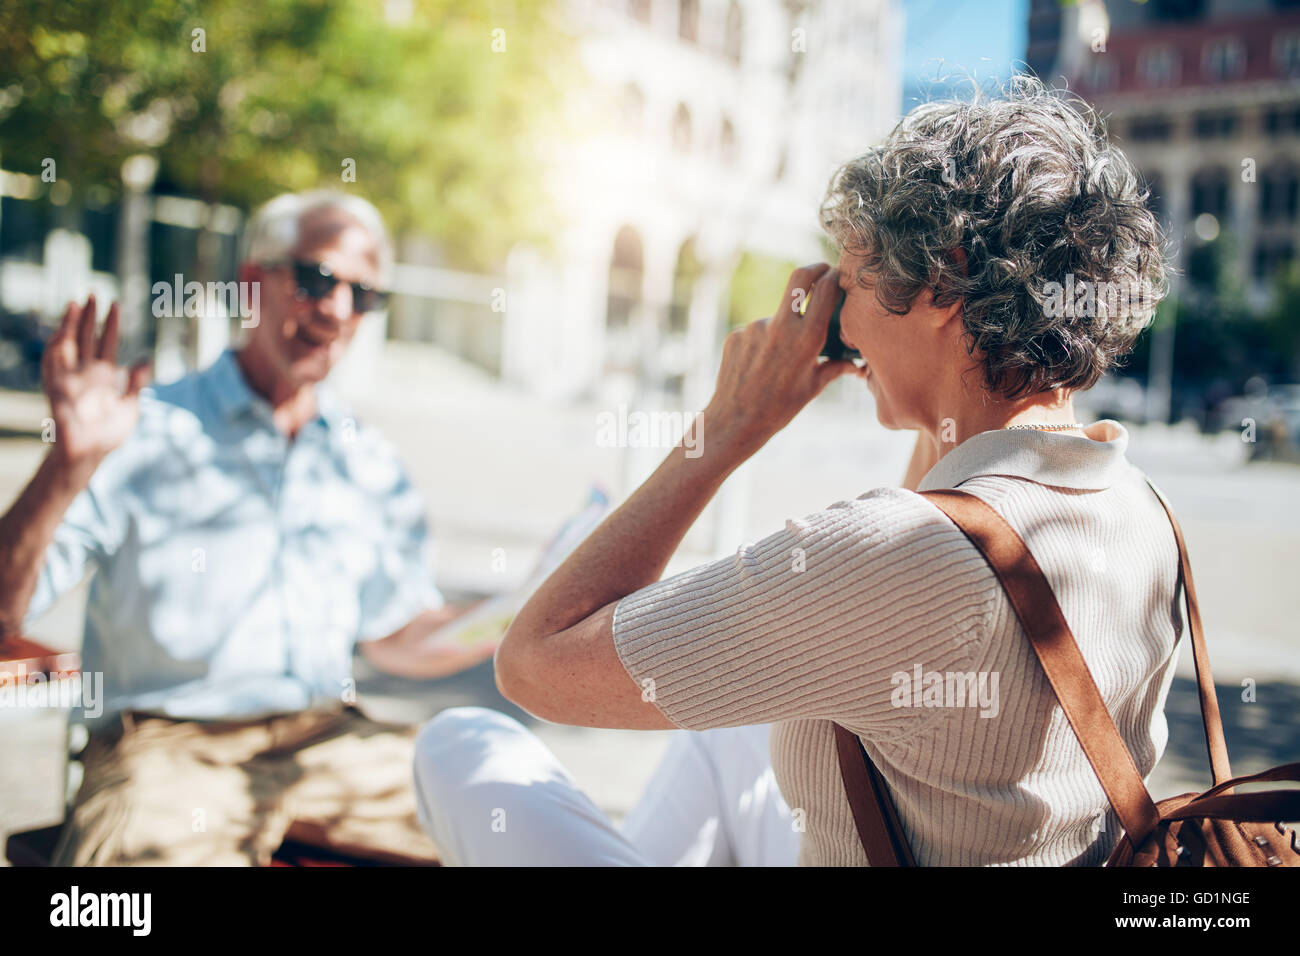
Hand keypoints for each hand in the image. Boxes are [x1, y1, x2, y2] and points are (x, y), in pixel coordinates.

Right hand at [41, 296, 150, 471]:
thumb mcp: (129, 406)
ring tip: (76, 303)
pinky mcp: (57, 388)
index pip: (107, 343)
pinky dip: (55, 346)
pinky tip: (61, 329)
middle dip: (90, 316)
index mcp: (104, 376)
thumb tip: (145, 360)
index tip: (116, 305)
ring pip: (68, 344)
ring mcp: (71, 379)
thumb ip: (135, 383)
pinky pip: (52, 363)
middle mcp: (86, 373)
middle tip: (95, 292)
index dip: (111, 324)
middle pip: (87, 338)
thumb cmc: (107, 435)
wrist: (89, 455)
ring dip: (70, 324)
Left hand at [700, 263, 862, 459]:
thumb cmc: (780, 409)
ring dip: (783, 329)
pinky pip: (756, 332)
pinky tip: (759, 367)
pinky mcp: (737, 334)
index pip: (826, 289)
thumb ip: (835, 368)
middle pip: (799, 278)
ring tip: (777, 363)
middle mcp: (781, 326)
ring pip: (777, 316)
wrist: (736, 421)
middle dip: (814, 269)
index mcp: (806, 338)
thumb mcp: (812, 387)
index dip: (835, 276)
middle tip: (821, 271)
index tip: (838, 275)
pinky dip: (763, 343)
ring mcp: (755, 327)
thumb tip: (856, 365)